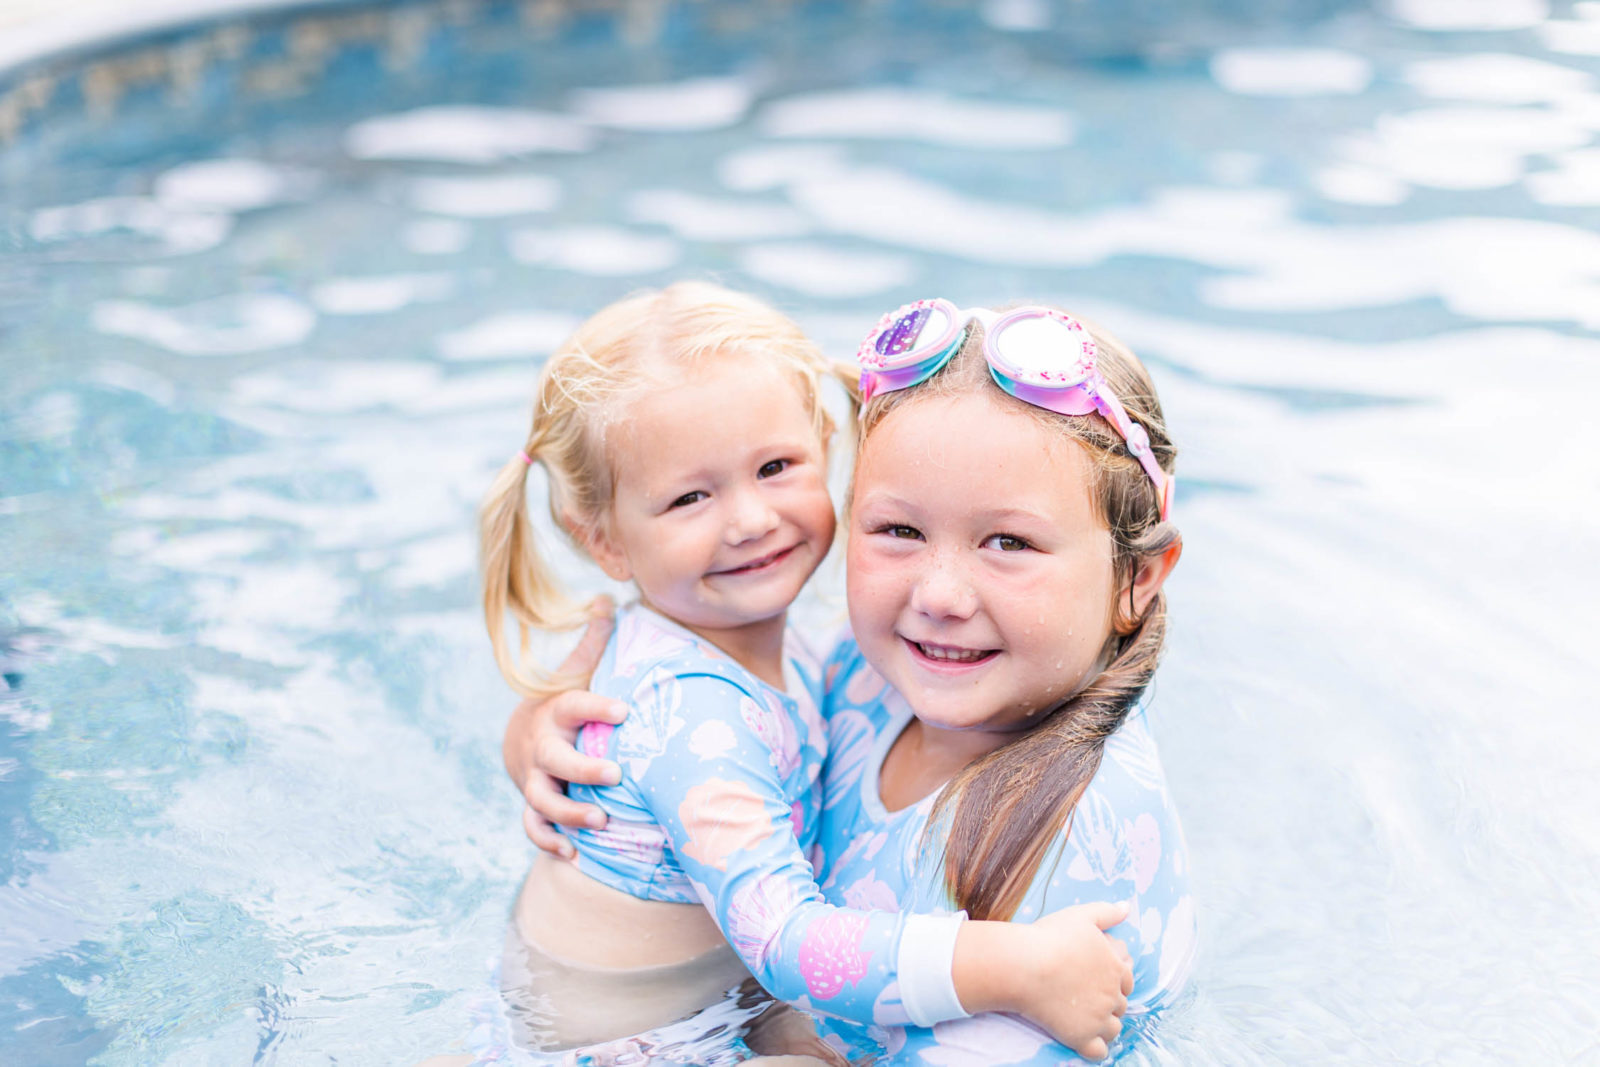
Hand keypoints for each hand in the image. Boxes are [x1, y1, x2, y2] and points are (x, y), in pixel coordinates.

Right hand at [501, 600, 627, 855]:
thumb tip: (608, 598)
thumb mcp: (573, 673)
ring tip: (602, 820)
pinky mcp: (533, 806)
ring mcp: (534, 779)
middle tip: (615, 773)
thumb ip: (593, 643)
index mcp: (557, 712)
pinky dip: (550, 842)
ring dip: (569, 811)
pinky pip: (534, 829)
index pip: (575, 705)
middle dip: (582, 767)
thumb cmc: (562, 705)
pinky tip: (574, 854)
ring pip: (542, 799)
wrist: (521, 739)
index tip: (624, 710)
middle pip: (555, 759)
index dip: (597, 707)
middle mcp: (542, 747)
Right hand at [1017, 902, 1133, 1060]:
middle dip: (1108, 1003)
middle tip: (1086, 998)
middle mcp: (1112, 995)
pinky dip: (1095, 1048)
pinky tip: (1082, 1039)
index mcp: (1116, 967)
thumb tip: (1127, 908)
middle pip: (1120, 1005)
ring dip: (1104, 1026)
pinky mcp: (1082, 1038)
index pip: (1127, 980)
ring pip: (1113, 1029)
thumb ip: (1107, 912)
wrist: (1024, 966)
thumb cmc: (1050, 937)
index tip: (1096, 979)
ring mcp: (1098, 1018)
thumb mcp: (1082, 915)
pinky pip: (1099, 1052)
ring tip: (1085, 1019)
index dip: (1114, 980)